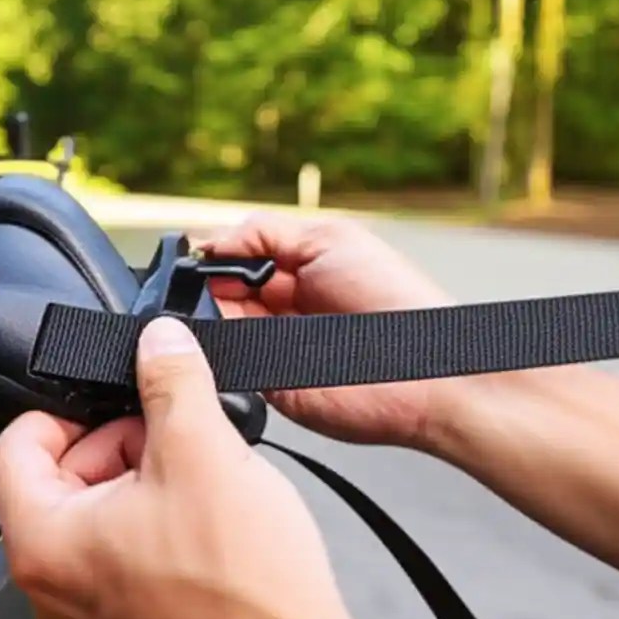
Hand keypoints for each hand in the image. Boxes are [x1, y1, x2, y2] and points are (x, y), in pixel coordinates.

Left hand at [0, 318, 448, 618]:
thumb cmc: (244, 597)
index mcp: (43, 544)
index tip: (115, 398)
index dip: (69, 407)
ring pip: (96, 519)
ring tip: (202, 484)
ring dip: (145, 485)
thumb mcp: (204, 451)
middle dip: (119, 445)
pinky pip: (123, 560)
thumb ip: (171, 379)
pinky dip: (158, 529)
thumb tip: (158, 341)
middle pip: (59, 480)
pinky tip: (210, 527)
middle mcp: (50, 591)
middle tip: (174, 438)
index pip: (16, 444)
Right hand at [199, 213, 456, 447]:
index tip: (190, 258)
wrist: (427, 373)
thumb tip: (211, 243)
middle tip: (194, 284)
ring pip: (214, 327)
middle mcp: (281, 309)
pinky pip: (227, 365)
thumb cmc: (397, 302)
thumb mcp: (330, 239)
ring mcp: (273, 348)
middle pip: (216, 292)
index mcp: (296, 271)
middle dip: (201, 285)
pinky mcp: (270, 385)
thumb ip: (266, 234)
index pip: (234, 260)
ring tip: (210, 307)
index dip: (211, 257)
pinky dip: (215, 351)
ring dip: (205, 315)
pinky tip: (218, 336)